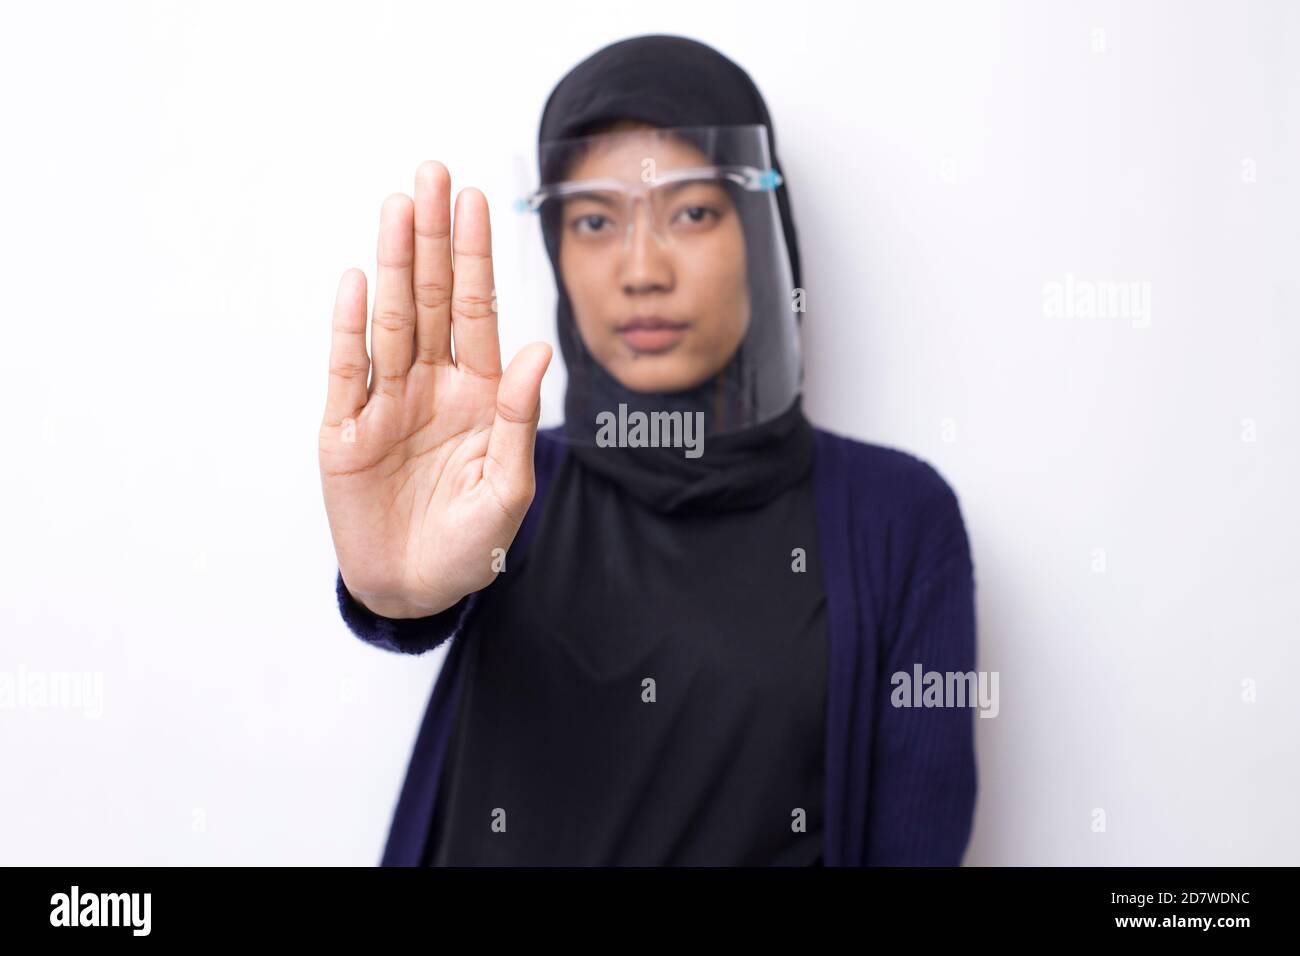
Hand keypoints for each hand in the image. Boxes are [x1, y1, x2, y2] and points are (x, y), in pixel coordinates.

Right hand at [319, 161, 551, 617]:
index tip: (477, 201)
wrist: (416, 590)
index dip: (475, 258)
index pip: (477, 312)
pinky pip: (347, 370)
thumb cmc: (471, 543)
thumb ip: (519, 417)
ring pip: (390, 320)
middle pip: (431, 299)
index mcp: (478, 395)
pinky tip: (356, 278)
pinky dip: (349, 325)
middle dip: (433, 238)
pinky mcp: (345, 430)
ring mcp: (386, 403)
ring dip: (393, 264)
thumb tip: (541, 350)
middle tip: (434, 174)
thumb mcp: (508, 485)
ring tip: (398, 207)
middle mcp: (431, 386)